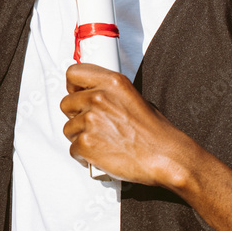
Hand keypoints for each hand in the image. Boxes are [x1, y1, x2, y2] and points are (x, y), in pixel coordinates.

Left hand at [60, 62, 194, 189]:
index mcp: (111, 82)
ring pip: (68, 128)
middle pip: (66, 103)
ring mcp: (90, 121)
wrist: (165, 157)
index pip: (73, 73)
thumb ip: (109, 92)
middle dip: (76, 115)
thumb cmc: (155, 131)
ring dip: (80, 136)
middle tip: (91, 124)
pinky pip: (73, 149)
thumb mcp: (134, 96)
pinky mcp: (86, 143)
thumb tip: (91, 95)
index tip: (76, 94)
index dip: (73, 87)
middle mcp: (98, 98)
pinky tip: (100, 154)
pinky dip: (83, 155)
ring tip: (101, 141)